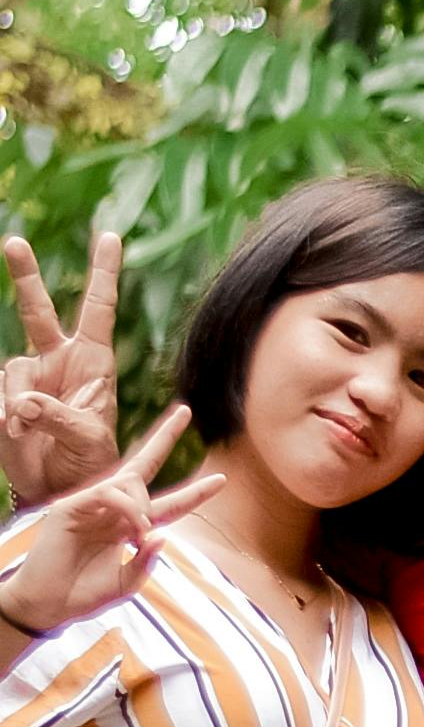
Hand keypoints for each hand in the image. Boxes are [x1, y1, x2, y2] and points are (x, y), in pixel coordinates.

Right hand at [0, 230, 124, 506]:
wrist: (60, 490)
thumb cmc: (89, 465)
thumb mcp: (87, 441)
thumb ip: (58, 418)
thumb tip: (23, 402)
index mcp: (93, 363)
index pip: (98, 310)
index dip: (103, 274)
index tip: (110, 235)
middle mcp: (58, 362)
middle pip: (38, 311)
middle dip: (26, 276)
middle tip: (14, 241)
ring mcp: (28, 378)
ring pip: (11, 370)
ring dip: (17, 401)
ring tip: (26, 430)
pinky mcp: (4, 396)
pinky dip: (2, 413)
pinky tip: (14, 432)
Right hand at [0, 403, 210, 640]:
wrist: (48, 605)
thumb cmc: (84, 594)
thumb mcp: (127, 583)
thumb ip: (146, 561)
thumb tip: (161, 535)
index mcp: (129, 527)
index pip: (167, 503)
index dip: (194, 492)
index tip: (221, 479)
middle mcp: (112, 510)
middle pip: (142, 466)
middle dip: (164, 438)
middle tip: (185, 411)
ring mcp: (90, 504)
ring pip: (129, 482)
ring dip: (144, 508)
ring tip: (140, 536)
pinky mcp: (70, 506)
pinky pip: (108, 493)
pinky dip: (127, 509)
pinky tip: (131, 530)